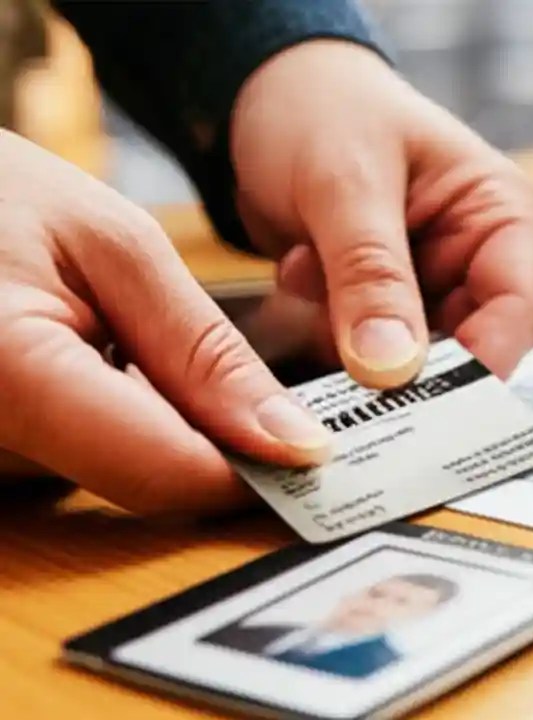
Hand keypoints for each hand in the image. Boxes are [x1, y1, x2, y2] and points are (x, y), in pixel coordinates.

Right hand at [0, 130, 330, 511]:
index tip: (310, 452)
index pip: (164, 471)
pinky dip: (94, 420)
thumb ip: (202, 353)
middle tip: (191, 354)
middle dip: (194, 431)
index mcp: (10, 375)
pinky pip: (59, 467)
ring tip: (108, 334)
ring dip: (138, 420)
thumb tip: (288, 441)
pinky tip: (79, 359)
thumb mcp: (113, 246)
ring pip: (100, 477)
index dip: (250, 470)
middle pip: (135, 479)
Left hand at [231, 41, 532, 385]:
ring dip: (352, 339)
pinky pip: (365, 357)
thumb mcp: (346, 182)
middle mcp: (481, 263)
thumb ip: (370, 274)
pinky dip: (325, 330)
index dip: (481, 363)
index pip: (518, 310)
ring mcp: (432, 291)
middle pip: (470, 351)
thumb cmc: (323, 108)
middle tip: (349, 367)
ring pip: (413, 365)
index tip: (423, 401)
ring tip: (311, 275)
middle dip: (407, 364)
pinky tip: (300, 270)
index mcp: (506, 216)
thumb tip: (391, 367)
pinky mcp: (384, 312)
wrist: (261, 96)